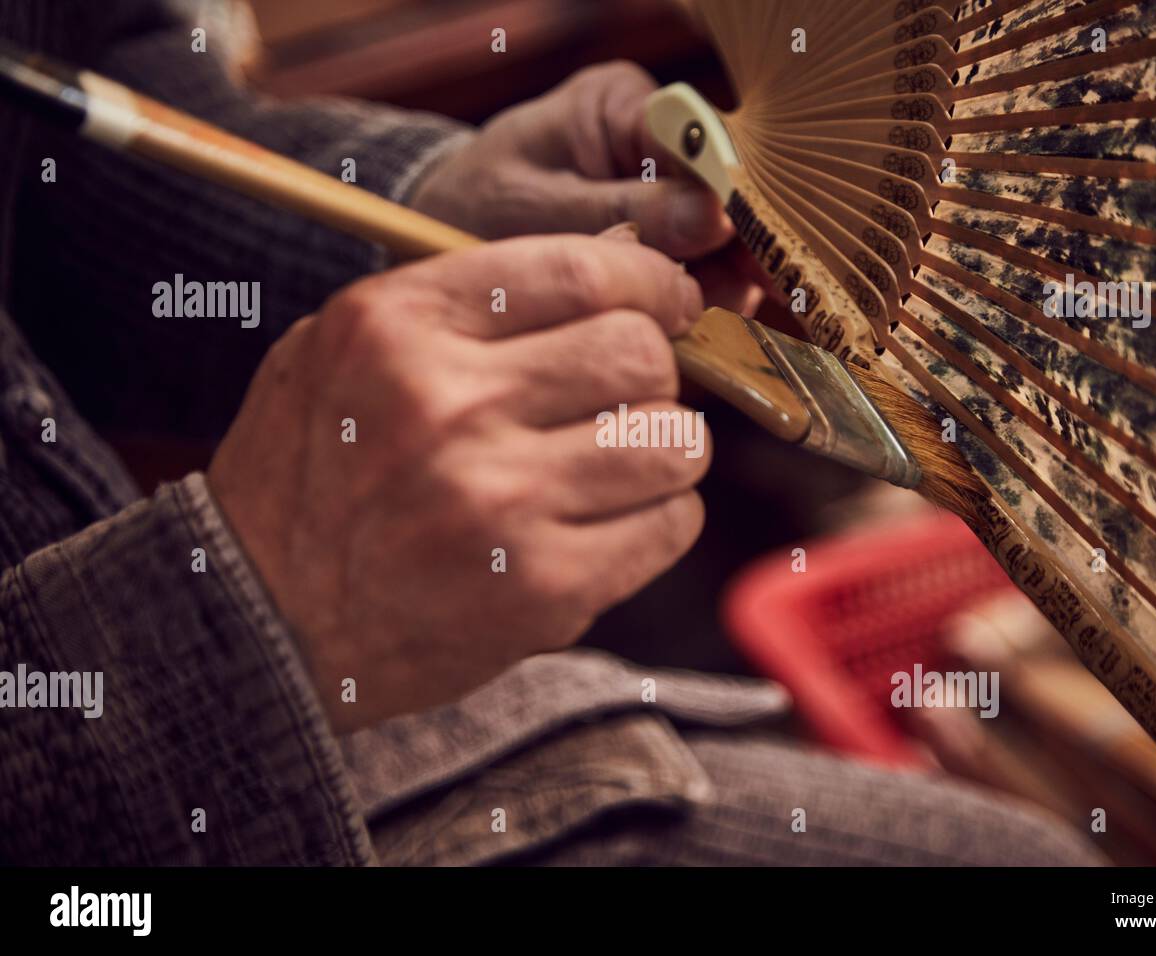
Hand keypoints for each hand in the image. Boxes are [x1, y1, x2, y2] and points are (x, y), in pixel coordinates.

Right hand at [208, 235, 709, 731]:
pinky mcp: (541, 589)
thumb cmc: (312, 474)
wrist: (263, 623)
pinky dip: (658, 520)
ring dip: (664, 449)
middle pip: (639, 354)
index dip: (648, 281)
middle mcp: (447, 406)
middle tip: (626, 397)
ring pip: (674, 441)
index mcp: (396, 327)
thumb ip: (466, 303)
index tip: (666, 299)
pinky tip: (606, 524)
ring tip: (618, 464)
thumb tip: (617, 265)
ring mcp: (498, 502)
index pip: (578, 270)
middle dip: (653, 372)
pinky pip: (670, 525)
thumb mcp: (346, 351)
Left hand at [412, 61, 760, 312]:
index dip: (736, 204)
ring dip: (718, 285)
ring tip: (691, 324)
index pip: (704, 147)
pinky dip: (696, 302)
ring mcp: (663, 191)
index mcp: (624, 105)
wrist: (437, 233)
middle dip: (732, 254)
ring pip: (724, 241)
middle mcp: (656, 140)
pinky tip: (684, 329)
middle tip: (724, 306)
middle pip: (726, 196)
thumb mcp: (534, 210)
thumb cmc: (470, 207)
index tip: (749, 257)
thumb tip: (717, 220)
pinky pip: (701, 269)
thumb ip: (621, 214)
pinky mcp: (662, 239)